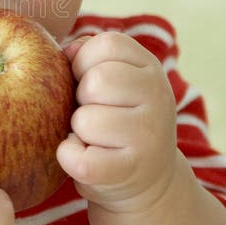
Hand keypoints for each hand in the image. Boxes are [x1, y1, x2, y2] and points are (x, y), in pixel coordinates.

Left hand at [57, 32, 177, 211]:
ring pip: (85, 120)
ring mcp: (148, 136)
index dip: (84, 60)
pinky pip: (80, 159)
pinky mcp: (130, 171)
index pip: (108, 44)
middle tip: (93, 112)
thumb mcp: (115, 80)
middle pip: (97, 81)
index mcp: (150, 67)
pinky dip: (69, 157)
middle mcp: (158, 97)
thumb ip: (90, 54)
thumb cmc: (117, 119)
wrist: (149, 180)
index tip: (87, 79)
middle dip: (80, 97)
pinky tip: (84, 156)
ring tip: (93, 137)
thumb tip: (68, 51)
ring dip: (76, 130)